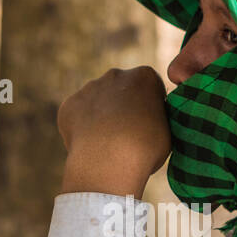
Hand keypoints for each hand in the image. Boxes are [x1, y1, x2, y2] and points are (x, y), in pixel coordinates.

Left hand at [57, 65, 171, 198]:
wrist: (108, 160)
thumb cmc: (145, 148)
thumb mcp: (167, 130)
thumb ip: (157, 117)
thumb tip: (149, 120)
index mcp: (144, 77)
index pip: (149, 87)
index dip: (150, 107)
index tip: (149, 126)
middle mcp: (115, 75)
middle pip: (121, 89)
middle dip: (123, 107)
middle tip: (127, 135)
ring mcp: (89, 88)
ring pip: (98, 102)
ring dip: (102, 117)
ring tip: (107, 144)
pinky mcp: (69, 105)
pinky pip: (78, 115)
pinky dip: (83, 128)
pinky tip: (91, 145)